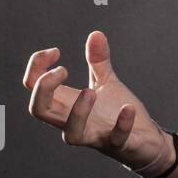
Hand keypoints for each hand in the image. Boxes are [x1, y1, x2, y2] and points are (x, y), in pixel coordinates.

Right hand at [23, 31, 172, 177]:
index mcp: (65, 103)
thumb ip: (98, 61)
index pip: (33, 87)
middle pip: (39, 110)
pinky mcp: (117, 144)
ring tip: (90, 91)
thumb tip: (95, 33)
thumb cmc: (114, 112)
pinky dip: (121, 124)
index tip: (55, 51)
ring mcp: (94, 135)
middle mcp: (73, 120)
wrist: (145, 139)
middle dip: (43, 88)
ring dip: (78, 112)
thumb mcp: (106, 82)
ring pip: (71, 134)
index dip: (36, 67)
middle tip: (62, 70)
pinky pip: (115, 138)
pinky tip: (128, 108)